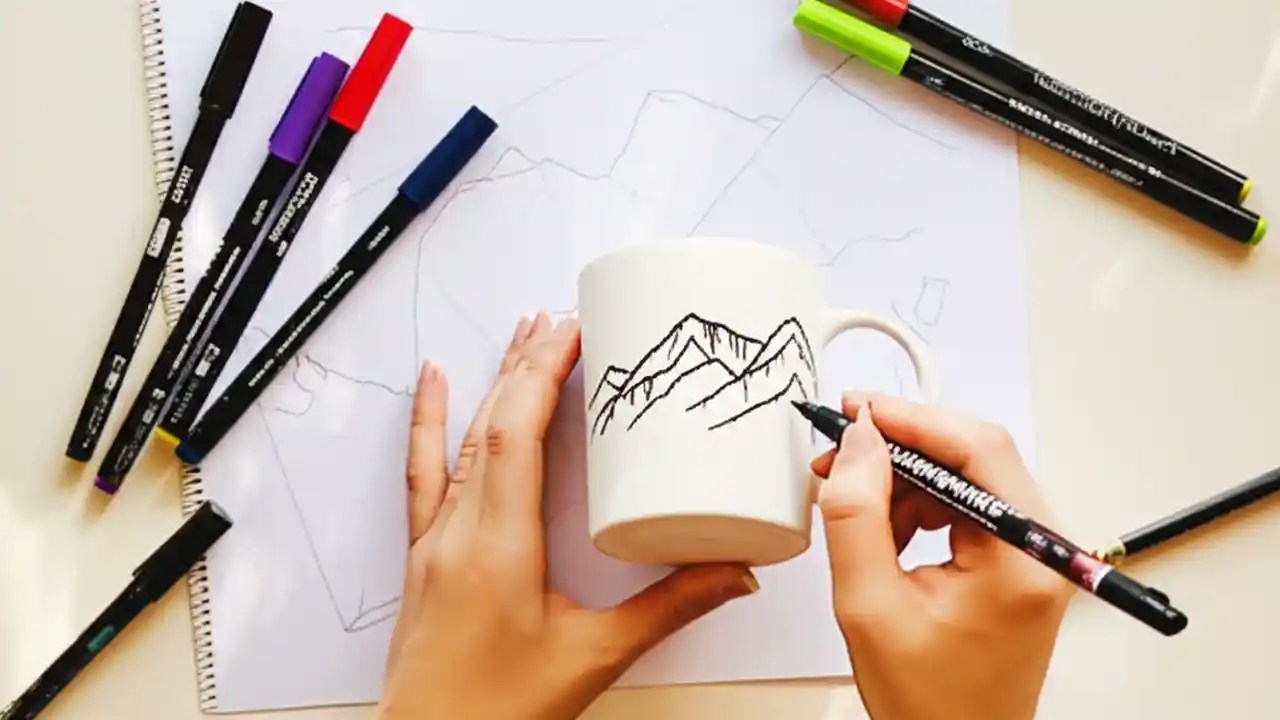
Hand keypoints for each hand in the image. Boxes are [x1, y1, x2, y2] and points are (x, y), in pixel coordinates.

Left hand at [377, 313, 758, 719]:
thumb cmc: (494, 712)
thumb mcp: (593, 656)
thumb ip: (669, 608)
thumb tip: (730, 574)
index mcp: (499, 547)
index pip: (516, 432)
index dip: (542, 372)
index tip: (573, 332)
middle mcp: (459, 531)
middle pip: (491, 421)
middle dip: (529, 362)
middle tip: (564, 320)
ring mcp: (435, 538)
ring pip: (462, 439)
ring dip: (494, 382)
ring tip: (522, 335)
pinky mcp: (425, 552)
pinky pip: (423, 470)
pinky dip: (428, 421)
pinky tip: (431, 386)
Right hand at [811, 392, 1073, 719]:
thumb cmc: (926, 704)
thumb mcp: (868, 604)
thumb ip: (856, 514)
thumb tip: (859, 442)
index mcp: (1021, 560)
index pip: (977, 451)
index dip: (910, 419)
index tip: (856, 409)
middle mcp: (1040, 551)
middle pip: (973, 458)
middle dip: (900, 450)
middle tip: (839, 454)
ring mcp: (1032, 557)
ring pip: (965, 480)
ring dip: (904, 482)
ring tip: (853, 507)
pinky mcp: (1015, 565)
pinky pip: (965, 509)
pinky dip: (918, 508)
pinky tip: (882, 532)